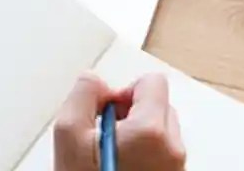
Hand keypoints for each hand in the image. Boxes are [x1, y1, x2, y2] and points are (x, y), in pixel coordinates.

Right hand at [53, 73, 185, 170]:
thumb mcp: (68, 136)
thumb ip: (82, 94)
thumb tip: (95, 81)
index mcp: (151, 132)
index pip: (151, 82)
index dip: (123, 90)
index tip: (106, 109)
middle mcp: (172, 150)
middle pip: (159, 105)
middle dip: (131, 113)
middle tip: (105, 135)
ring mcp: (176, 169)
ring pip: (161, 131)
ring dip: (137, 136)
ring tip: (111, 158)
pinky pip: (162, 156)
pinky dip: (143, 157)